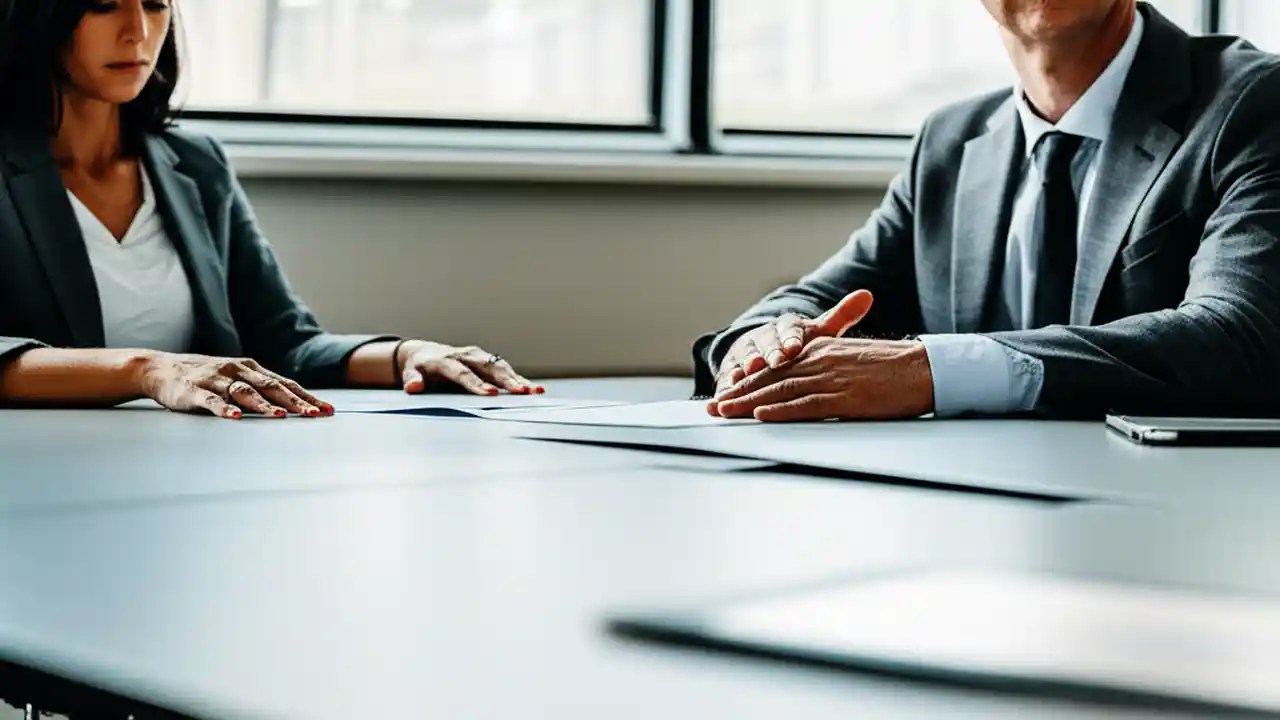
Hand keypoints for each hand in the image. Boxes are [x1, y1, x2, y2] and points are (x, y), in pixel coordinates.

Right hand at [134, 352, 333, 419]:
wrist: (160, 368)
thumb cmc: (205, 378)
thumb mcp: (237, 378)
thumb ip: (260, 388)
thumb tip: (293, 403)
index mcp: (251, 369)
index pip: (285, 384)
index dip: (307, 397)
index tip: (327, 410)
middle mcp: (237, 371)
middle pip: (271, 387)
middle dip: (295, 402)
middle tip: (314, 415)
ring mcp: (215, 380)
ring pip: (244, 392)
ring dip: (264, 406)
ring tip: (281, 417)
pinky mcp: (194, 391)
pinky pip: (211, 401)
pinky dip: (224, 409)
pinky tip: (236, 417)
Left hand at [398, 341, 543, 395]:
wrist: (426, 352)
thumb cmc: (420, 366)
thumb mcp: (411, 372)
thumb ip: (412, 379)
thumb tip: (413, 387)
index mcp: (447, 360)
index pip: (464, 373)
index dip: (477, 384)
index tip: (490, 395)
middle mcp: (466, 355)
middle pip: (489, 368)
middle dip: (507, 381)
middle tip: (523, 392)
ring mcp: (479, 357)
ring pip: (501, 367)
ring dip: (518, 380)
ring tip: (535, 392)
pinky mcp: (487, 361)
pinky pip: (505, 370)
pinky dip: (518, 379)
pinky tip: (533, 389)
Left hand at [709, 337, 933, 421]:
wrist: (923, 368)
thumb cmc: (892, 367)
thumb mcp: (851, 357)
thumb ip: (826, 365)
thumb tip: (807, 381)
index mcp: (821, 350)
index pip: (776, 366)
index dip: (749, 381)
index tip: (727, 392)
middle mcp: (820, 361)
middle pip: (771, 379)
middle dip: (740, 393)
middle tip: (714, 406)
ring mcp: (831, 379)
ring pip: (781, 391)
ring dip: (749, 403)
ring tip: (726, 412)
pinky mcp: (845, 398)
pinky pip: (806, 404)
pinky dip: (781, 411)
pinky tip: (761, 416)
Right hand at [713, 290, 874, 398]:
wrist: (764, 352)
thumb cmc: (796, 344)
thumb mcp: (819, 332)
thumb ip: (841, 316)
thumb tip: (867, 295)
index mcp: (786, 327)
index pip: (789, 328)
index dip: (791, 337)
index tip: (796, 346)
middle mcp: (764, 337)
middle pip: (766, 342)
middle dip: (770, 352)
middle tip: (776, 361)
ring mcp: (745, 353)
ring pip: (745, 357)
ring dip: (747, 364)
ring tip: (751, 371)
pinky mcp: (730, 370)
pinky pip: (728, 375)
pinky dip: (728, 381)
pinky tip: (729, 387)